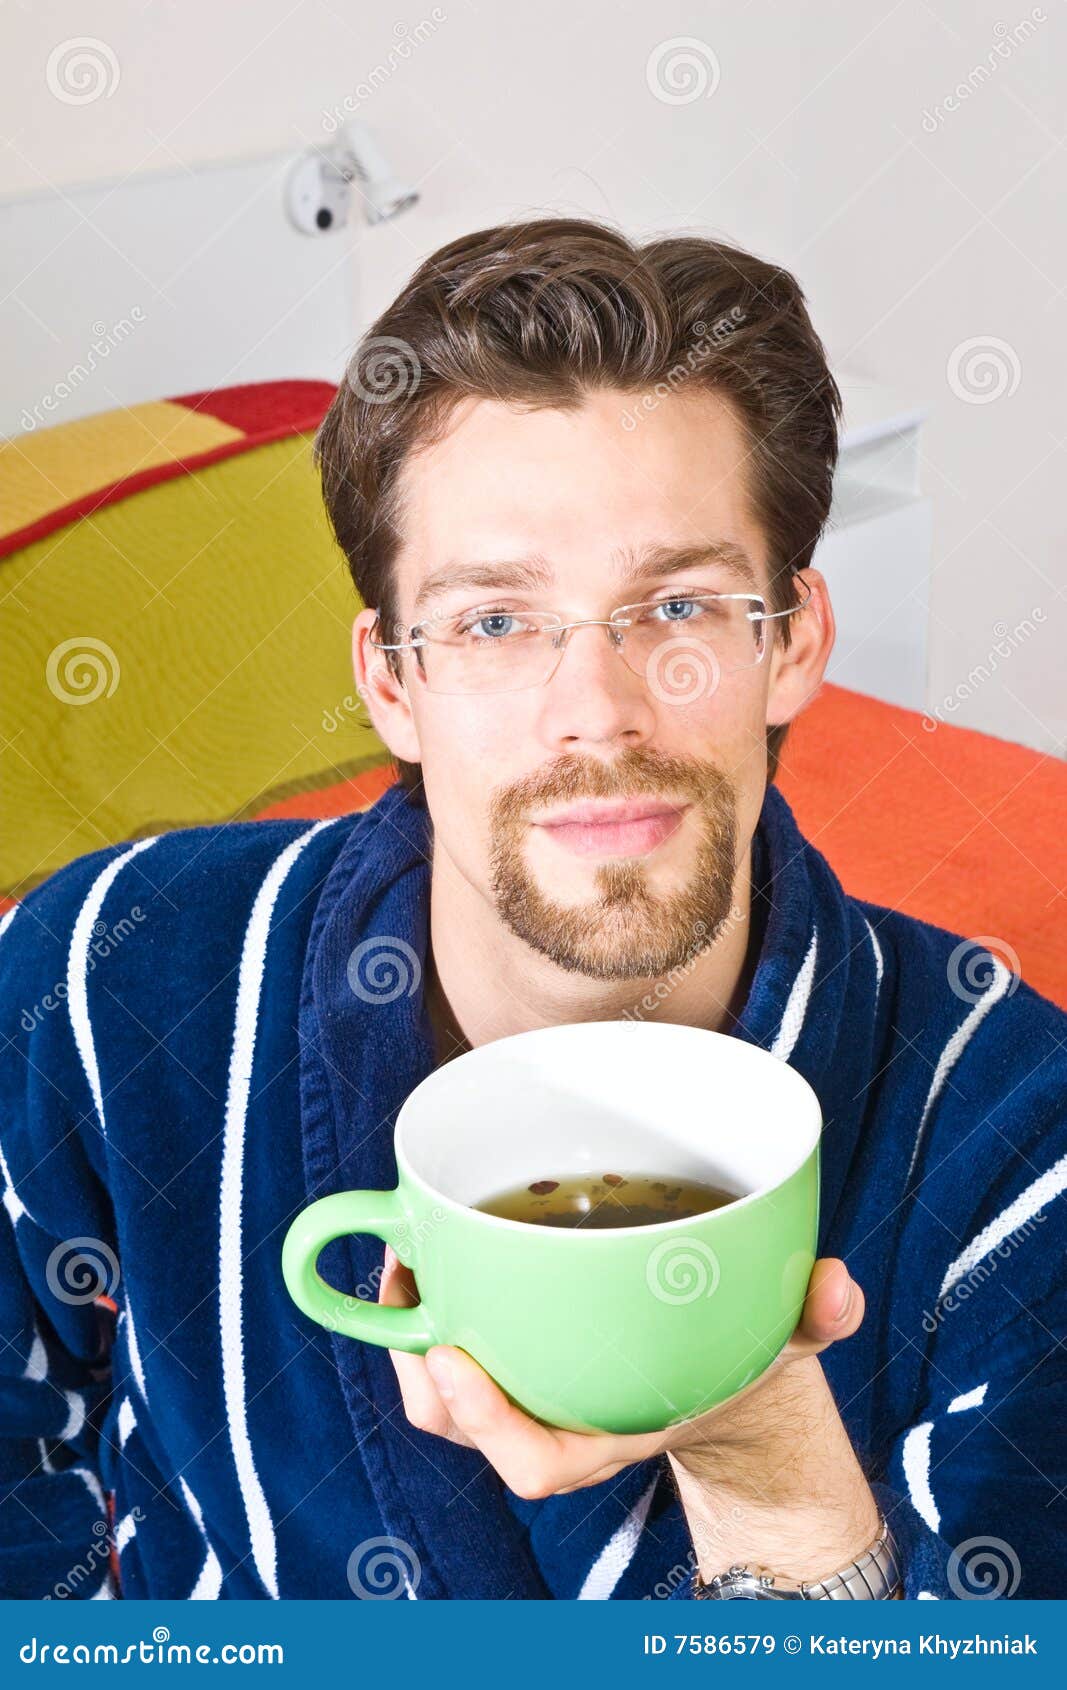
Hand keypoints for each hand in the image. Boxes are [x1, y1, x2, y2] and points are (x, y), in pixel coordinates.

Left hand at [380, 1249, 864, 1499]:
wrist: (722, 1370)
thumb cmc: (741, 1354)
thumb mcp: (785, 1338)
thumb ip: (814, 1316)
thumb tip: (836, 1284)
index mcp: (616, 1428)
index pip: (540, 1461)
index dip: (487, 1426)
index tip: (451, 1360)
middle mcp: (559, 1416)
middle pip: (462, 1426)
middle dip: (421, 1373)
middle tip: (407, 1287)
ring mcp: (528, 1386)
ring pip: (436, 1391)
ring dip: (402, 1331)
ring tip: (401, 1258)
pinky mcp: (513, 1348)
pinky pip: (447, 1341)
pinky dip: (427, 1303)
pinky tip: (424, 1244)